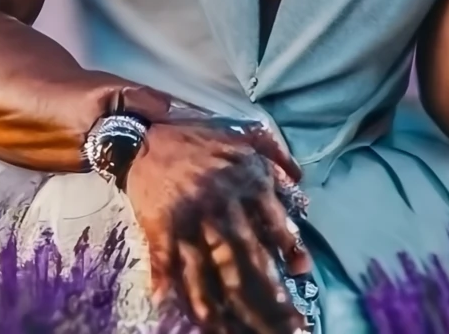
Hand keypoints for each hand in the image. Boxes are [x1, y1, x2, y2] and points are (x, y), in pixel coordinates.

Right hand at [125, 118, 313, 332]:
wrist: (146, 133)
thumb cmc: (198, 139)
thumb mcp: (246, 137)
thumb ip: (276, 156)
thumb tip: (301, 181)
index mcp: (246, 181)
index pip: (275, 223)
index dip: (291, 250)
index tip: (302, 272)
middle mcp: (222, 205)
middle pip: (247, 258)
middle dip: (268, 294)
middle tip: (286, 322)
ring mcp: (190, 220)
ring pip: (211, 272)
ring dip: (224, 308)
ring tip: (236, 332)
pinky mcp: (161, 228)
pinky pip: (168, 265)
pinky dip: (171, 289)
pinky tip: (176, 310)